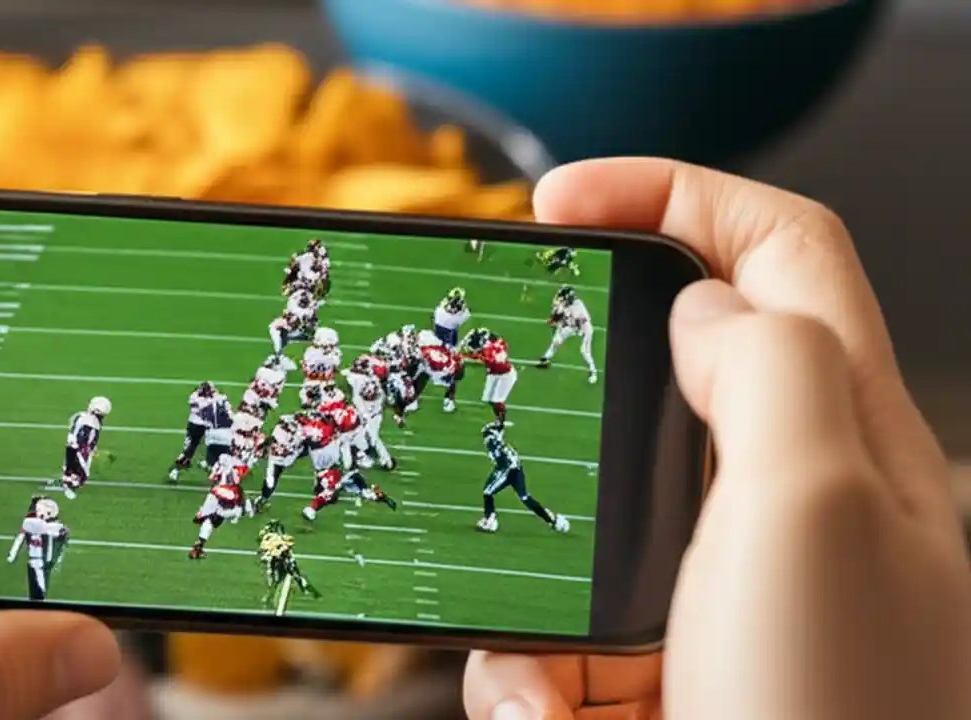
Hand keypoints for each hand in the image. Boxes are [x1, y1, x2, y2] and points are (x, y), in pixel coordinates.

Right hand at [464, 159, 970, 718]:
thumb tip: (703, 303)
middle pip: (660, 389)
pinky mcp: (667, 676)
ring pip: (583, 531)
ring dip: (535, 602)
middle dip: (563, 411)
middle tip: (490, 418)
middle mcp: (791, 508)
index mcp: (844, 439)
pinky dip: (533, 686)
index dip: (670, 191)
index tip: (555, 201)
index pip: (778, 250)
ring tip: (555, 685)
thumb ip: (769, 367)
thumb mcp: (812, 513)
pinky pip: (562, 641)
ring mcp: (723, 599)